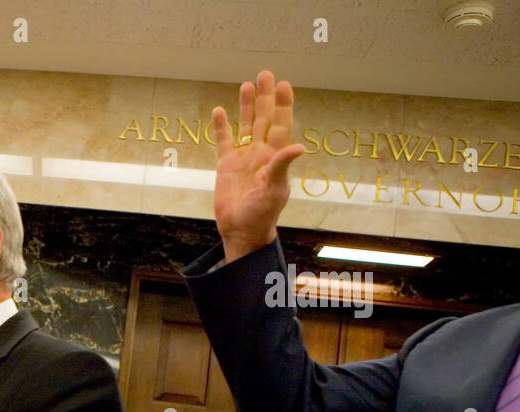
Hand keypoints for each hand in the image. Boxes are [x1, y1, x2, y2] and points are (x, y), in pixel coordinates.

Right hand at [210, 70, 305, 262]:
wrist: (241, 230)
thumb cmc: (262, 214)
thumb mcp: (274, 191)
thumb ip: (282, 166)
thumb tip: (298, 147)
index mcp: (275, 156)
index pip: (281, 124)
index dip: (283, 104)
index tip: (283, 84)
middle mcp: (261, 152)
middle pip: (264, 118)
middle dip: (265, 97)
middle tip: (265, 74)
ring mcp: (244, 157)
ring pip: (246, 125)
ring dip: (247, 106)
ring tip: (246, 85)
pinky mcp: (227, 165)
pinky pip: (224, 141)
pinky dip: (222, 127)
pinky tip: (220, 111)